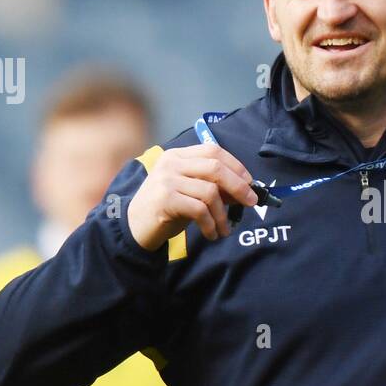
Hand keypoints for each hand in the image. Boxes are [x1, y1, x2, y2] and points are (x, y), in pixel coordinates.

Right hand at [127, 144, 259, 248]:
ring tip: (225, 229)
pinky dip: (211, 224)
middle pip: (215, 167)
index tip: (249, 182)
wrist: (134, 225)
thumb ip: (212, 186)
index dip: (235, 165)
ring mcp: (167, 180)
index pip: (213, 150)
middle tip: (251, 202)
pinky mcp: (165, 199)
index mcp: (178, 155)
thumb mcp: (190, 192)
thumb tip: (244, 190)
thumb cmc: (166, 208)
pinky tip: (212, 234)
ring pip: (210, 192)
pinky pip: (199, 210)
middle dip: (238, 186)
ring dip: (223, 214)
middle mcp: (172, 163)